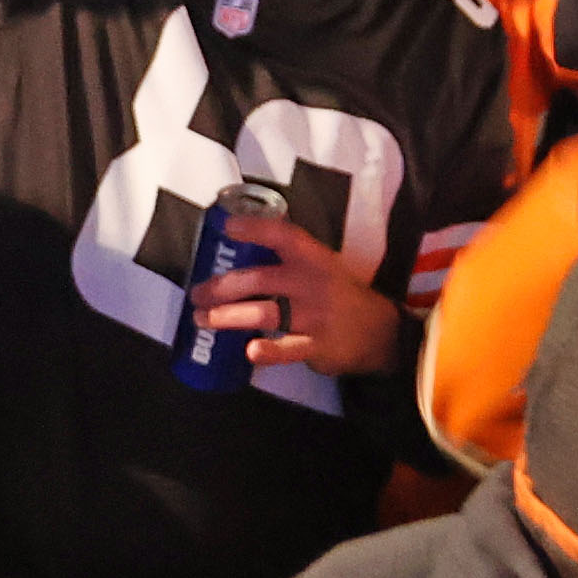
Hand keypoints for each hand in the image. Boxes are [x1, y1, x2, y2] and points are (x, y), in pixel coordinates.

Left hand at [194, 208, 401, 374]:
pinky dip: (268, 351)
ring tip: (202, 318)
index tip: (228, 226)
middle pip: (260, 279)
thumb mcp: (323, 266)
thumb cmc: (339, 295)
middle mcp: (312, 283)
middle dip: (222, 286)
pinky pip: (288, 349)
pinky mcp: (317, 345)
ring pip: (265, 313)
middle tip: (197, 293)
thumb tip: (238, 247)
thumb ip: (288, 257)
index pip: (284, 235)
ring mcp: (314, 315)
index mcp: (314, 258)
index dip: (255, 228)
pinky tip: (250, 351)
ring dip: (227, 316)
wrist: (380, 332)